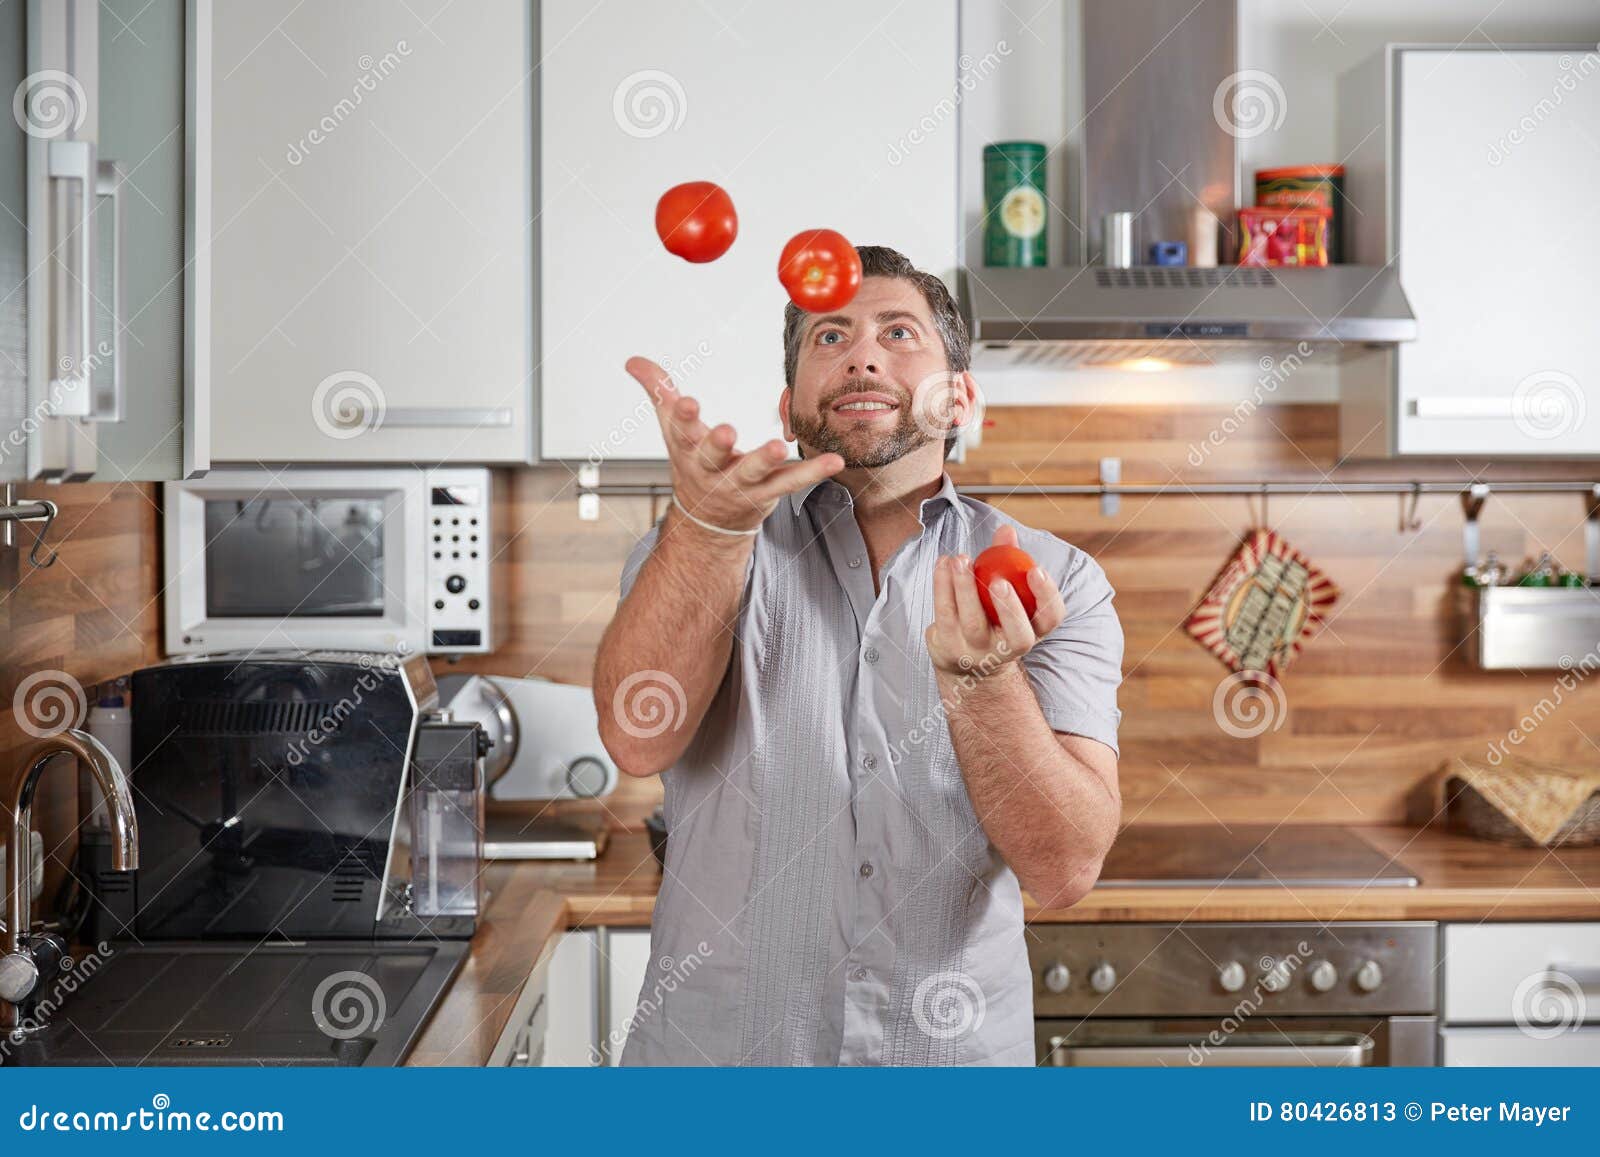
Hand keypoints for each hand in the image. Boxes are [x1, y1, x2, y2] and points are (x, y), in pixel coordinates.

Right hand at [627, 357, 843, 533]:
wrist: (708, 519)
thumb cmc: (693, 462)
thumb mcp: (672, 428)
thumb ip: (658, 391)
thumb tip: (632, 359)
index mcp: (689, 450)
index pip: (682, 431)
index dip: (683, 416)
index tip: (687, 401)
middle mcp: (713, 470)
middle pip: (712, 457)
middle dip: (717, 445)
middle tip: (726, 432)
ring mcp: (742, 484)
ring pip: (753, 473)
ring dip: (765, 460)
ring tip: (778, 446)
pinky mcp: (768, 493)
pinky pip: (792, 482)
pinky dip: (814, 472)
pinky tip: (836, 461)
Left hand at [925, 525, 1064, 676]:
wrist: (962, 658)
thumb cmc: (991, 614)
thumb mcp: (1005, 590)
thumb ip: (1008, 559)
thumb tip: (1006, 530)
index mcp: (1032, 630)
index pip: (1050, 618)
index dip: (1047, 596)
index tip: (1036, 569)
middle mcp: (1009, 648)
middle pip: (1018, 634)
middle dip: (1010, 606)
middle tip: (1000, 580)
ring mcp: (979, 651)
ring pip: (973, 622)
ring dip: (966, 587)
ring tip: (961, 559)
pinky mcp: (950, 646)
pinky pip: (946, 614)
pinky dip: (942, 585)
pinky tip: (943, 562)